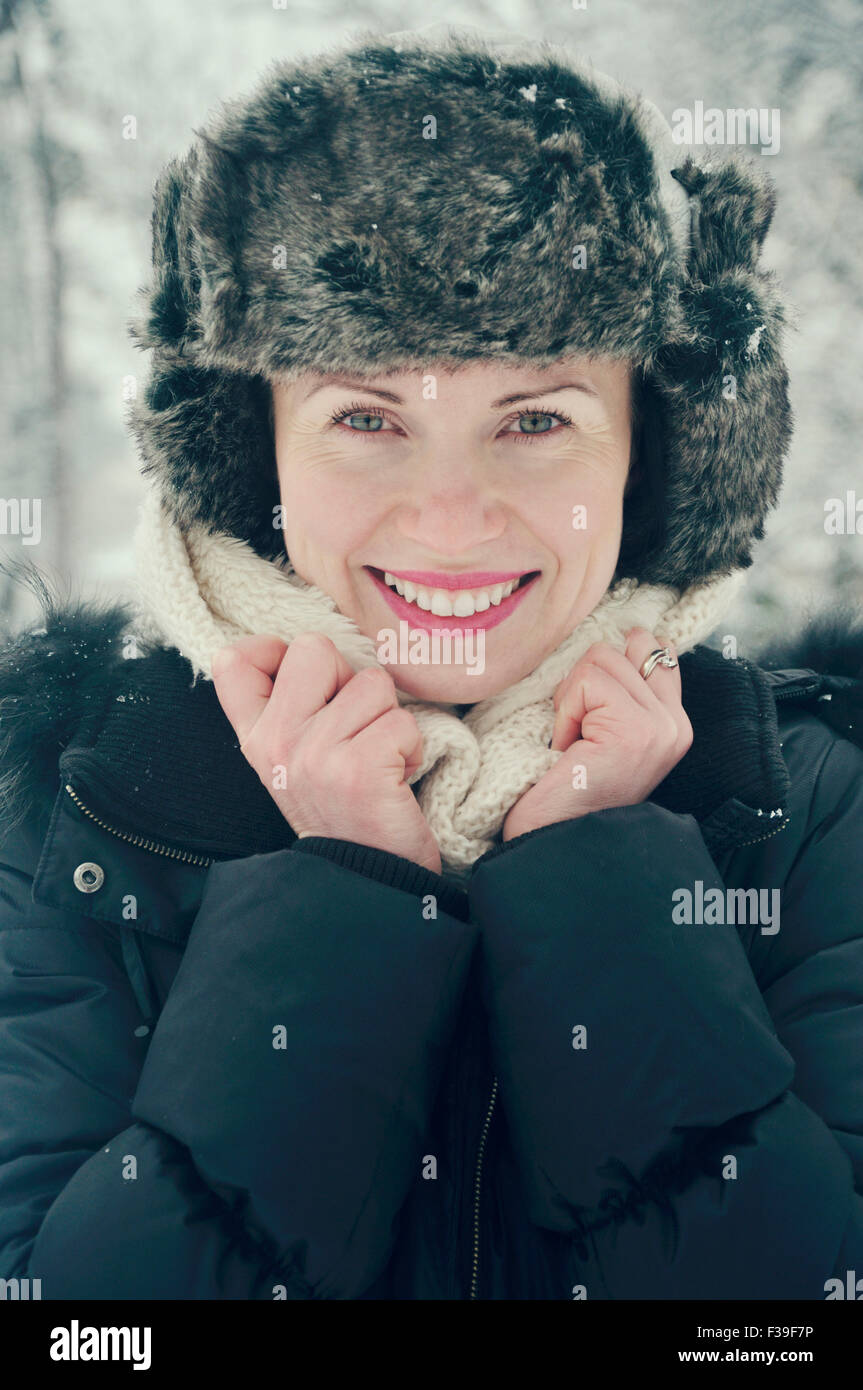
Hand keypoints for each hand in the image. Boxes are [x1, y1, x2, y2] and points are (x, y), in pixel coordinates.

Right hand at [212, 632, 442, 873]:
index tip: (308, 682)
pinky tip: (394, 780)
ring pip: (372, 683)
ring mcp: (314, 755)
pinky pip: (403, 722)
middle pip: (314, 648)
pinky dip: (412, 749)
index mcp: (255, 738)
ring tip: (376, 761)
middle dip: (348, 679)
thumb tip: (290, 647)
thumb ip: (285, 707)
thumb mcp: (292, 762)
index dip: (272, 650)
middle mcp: (276, 742)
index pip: (232, 661)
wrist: (365, 882)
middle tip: (354, 728)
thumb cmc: (340, 811)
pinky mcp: (359, 769)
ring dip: (388, 719)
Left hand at [502, 627, 692, 841]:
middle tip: (580, 729)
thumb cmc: (569, 785)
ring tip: (574, 742)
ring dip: (571, 699)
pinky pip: (586, 682)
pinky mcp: (635, 730)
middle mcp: (677, 724)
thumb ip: (624, 689)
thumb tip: (623, 637)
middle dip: (588, 679)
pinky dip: (564, 712)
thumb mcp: (607, 731)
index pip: (658, 648)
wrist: (557, 837)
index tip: (592, 706)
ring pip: (601, 658)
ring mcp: (660, 727)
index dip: (612, 663)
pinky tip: (568, 748)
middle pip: (627, 644)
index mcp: (676, 722)